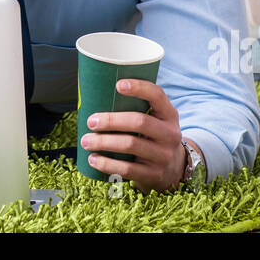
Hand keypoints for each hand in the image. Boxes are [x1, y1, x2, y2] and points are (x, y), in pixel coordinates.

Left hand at [81, 78, 190, 192]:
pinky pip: (128, 169)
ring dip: (104, 142)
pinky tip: (94, 160)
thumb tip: (96, 95)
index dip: (139, 88)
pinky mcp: (154, 175)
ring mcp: (164, 156)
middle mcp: (170, 134)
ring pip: (130, 145)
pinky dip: (107, 164)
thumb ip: (138, 108)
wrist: (173, 170)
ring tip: (86, 141)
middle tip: (90, 121)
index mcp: (169, 114)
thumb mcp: (156, 120)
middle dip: (111, 120)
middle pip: (139, 122)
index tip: (118, 85)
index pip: (157, 95)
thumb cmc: (153, 137)